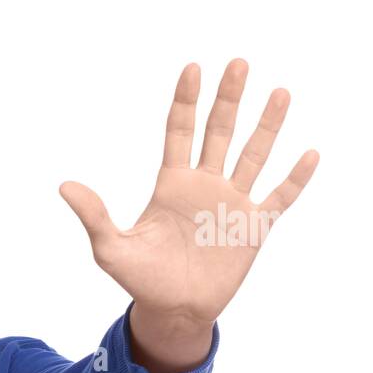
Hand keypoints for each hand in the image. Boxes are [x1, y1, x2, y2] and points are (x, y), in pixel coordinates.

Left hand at [59, 59, 318, 328]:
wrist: (174, 310)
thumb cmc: (141, 279)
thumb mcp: (111, 248)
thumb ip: (94, 215)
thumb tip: (64, 186)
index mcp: (171, 184)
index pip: (179, 132)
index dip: (186, 101)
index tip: (193, 68)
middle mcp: (205, 185)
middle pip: (219, 132)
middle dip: (229, 99)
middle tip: (238, 62)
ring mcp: (232, 203)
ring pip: (253, 155)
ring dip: (267, 126)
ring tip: (281, 92)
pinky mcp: (254, 227)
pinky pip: (279, 197)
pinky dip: (295, 178)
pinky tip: (309, 153)